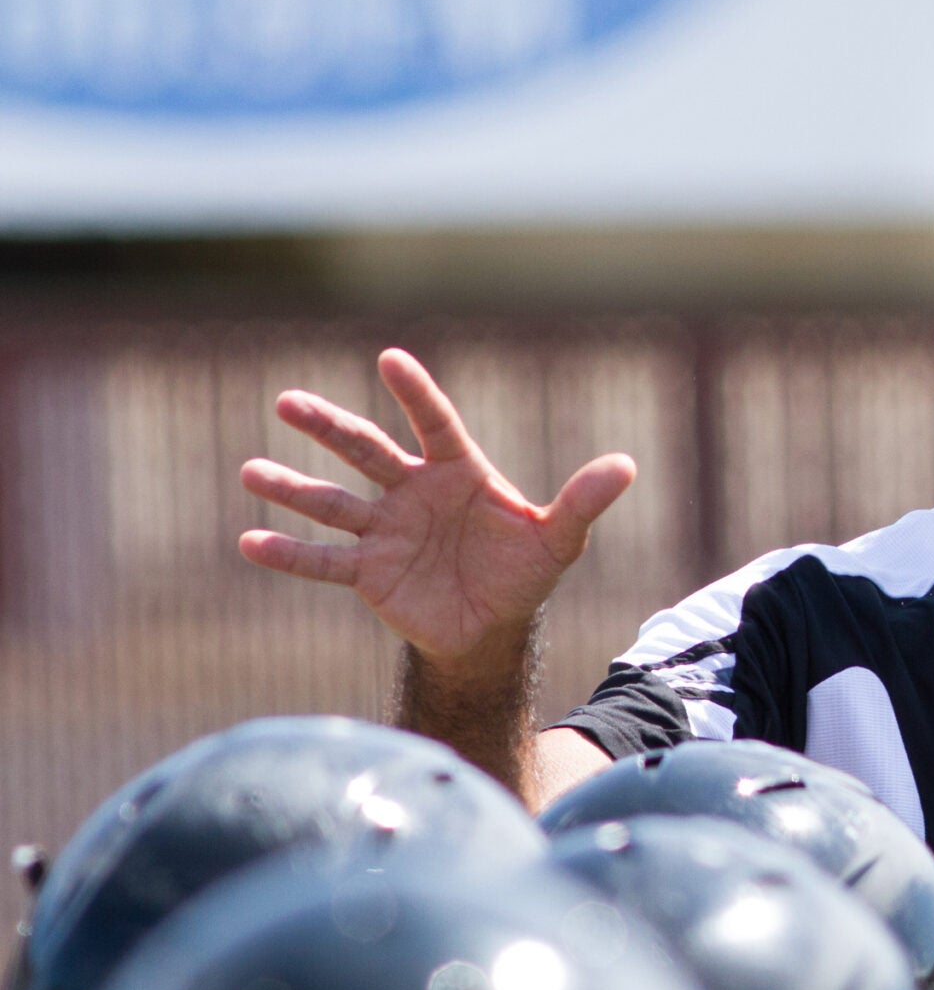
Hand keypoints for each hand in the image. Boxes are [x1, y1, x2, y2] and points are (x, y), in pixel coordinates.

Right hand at [238, 349, 634, 668]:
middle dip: (328, 428)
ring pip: (332, 503)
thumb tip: (627, 465)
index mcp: (457, 472)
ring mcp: (384, 530)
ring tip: (251, 470)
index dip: (416, 395)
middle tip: (287, 402)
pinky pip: (323, 561)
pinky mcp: (368, 572)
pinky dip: (289, 553)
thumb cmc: (523, 573)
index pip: (434, 425)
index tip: (392, 360)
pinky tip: (250, 541)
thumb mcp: (558, 539)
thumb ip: (583, 502)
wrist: (492, 628)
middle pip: (365, 452)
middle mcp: (411, 492)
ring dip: (292, 487)